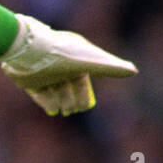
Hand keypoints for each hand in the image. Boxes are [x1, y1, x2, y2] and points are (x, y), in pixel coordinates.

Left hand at [0, 14, 136, 114]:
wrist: (28, 52)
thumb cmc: (62, 55)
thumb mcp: (90, 63)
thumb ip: (112, 68)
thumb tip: (134, 71)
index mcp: (75, 57)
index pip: (84, 81)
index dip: (84, 95)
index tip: (84, 105)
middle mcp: (60, 63)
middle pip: (71, 88)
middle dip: (72, 101)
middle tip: (71, 110)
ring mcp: (44, 71)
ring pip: (56, 91)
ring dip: (60, 102)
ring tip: (60, 109)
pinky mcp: (29, 78)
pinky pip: (40, 94)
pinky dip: (47, 102)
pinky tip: (52, 109)